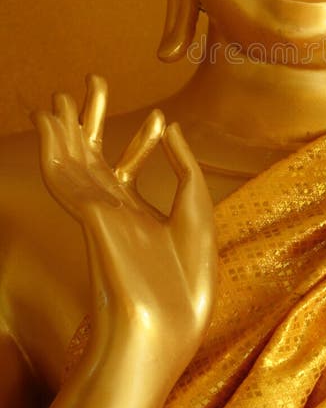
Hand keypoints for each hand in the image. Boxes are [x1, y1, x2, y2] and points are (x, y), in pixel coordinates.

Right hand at [32, 75, 215, 375]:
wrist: (167, 325)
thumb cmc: (186, 280)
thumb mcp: (196, 209)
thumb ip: (183, 165)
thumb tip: (171, 124)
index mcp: (139, 216)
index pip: (134, 169)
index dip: (144, 141)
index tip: (158, 118)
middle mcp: (114, 211)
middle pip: (96, 156)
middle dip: (92, 120)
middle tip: (92, 82)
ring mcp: (98, 212)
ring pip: (74, 159)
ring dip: (65, 126)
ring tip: (60, 94)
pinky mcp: (88, 213)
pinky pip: (64, 172)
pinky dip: (53, 143)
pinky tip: (47, 118)